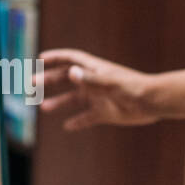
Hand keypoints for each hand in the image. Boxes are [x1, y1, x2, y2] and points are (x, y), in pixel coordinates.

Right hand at [35, 48, 158, 129]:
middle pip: (67, 79)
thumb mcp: (109, 83)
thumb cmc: (133, 89)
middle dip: (49, 80)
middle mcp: (94, 82)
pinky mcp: (105, 113)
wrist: (153, 103)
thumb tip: (71, 73)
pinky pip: (87, 118)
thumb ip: (90, 79)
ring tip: (44, 107)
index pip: (71, 59)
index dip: (55, 58)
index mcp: (94, 70)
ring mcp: (99, 98)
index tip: (40, 59)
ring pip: (74, 99)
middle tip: (32, 85)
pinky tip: (67, 126)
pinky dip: (77, 122)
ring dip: (58, 102)